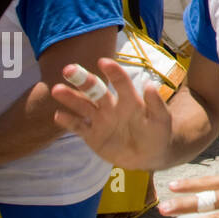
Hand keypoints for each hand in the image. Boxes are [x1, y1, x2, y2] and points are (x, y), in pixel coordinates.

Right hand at [51, 59, 172, 169]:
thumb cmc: (158, 133)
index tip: (103, 61)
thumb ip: (155, 104)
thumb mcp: (161, 120)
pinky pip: (78, 127)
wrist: (149, 155)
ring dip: (71, 98)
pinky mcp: (92, 135)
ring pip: (83, 106)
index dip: (113, 72)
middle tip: (69, 69)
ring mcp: (100, 120)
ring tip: (57, 89)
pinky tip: (58, 115)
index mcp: (129, 100)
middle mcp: (112, 107)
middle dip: (83, 80)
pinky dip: (68, 121)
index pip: (120, 82)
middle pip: (96, 90)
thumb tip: (150, 85)